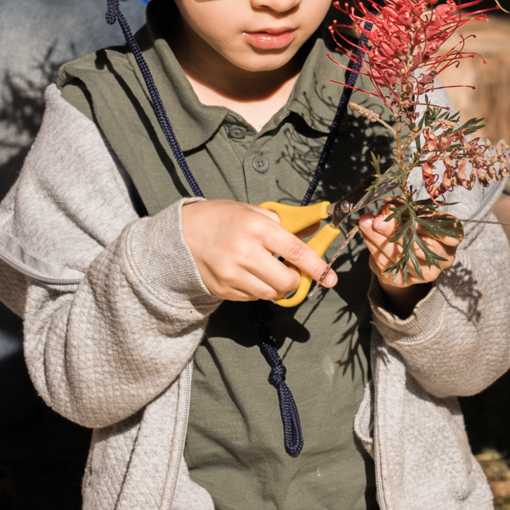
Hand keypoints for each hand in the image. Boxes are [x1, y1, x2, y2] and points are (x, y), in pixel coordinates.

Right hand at [182, 200, 333, 302]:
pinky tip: (249, 275)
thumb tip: (315, 228)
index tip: (329, 276)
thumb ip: (285, 223)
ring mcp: (231, 274)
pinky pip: (252, 297)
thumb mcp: (252, 212)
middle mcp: (243, 252)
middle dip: (294, 279)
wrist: (180, 235)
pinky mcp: (223, 289)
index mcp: (254, 228)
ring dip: (276, 286)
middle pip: (284, 280)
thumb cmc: (219, 219)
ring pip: (270, 293)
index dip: (316, 266)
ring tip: (267, 271)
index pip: (294, 251)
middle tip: (291, 271)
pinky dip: (258, 290)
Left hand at [359, 211, 458, 312]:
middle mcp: (444, 258)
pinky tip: (369, 238)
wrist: (403, 243)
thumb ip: (397, 206)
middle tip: (376, 221)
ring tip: (366, 225)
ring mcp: (427, 273)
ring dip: (379, 240)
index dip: (427, 226)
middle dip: (396, 232)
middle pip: (422, 247)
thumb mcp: (407, 207)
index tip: (406, 216)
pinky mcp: (407, 281)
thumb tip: (382, 215)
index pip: (449, 233)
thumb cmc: (411, 220)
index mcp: (452, 236)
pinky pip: (389, 267)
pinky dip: (375, 250)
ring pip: (403, 258)